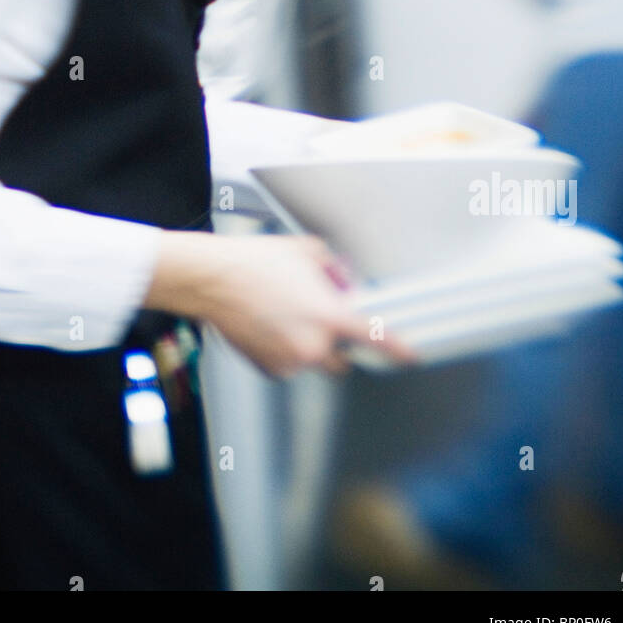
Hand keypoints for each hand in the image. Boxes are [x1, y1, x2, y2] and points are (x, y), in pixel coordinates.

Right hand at [198, 233, 412, 377]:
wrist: (213, 279)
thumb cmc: (255, 263)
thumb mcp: (307, 252)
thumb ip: (335, 272)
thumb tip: (342, 284)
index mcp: (328, 315)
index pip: (375, 337)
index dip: (397, 348)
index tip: (410, 355)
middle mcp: (312, 345)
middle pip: (342, 358)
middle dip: (335, 342)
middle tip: (316, 316)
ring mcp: (290, 361)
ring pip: (313, 360)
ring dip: (307, 344)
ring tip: (283, 314)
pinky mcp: (270, 369)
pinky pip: (289, 364)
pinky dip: (285, 350)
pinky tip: (269, 325)